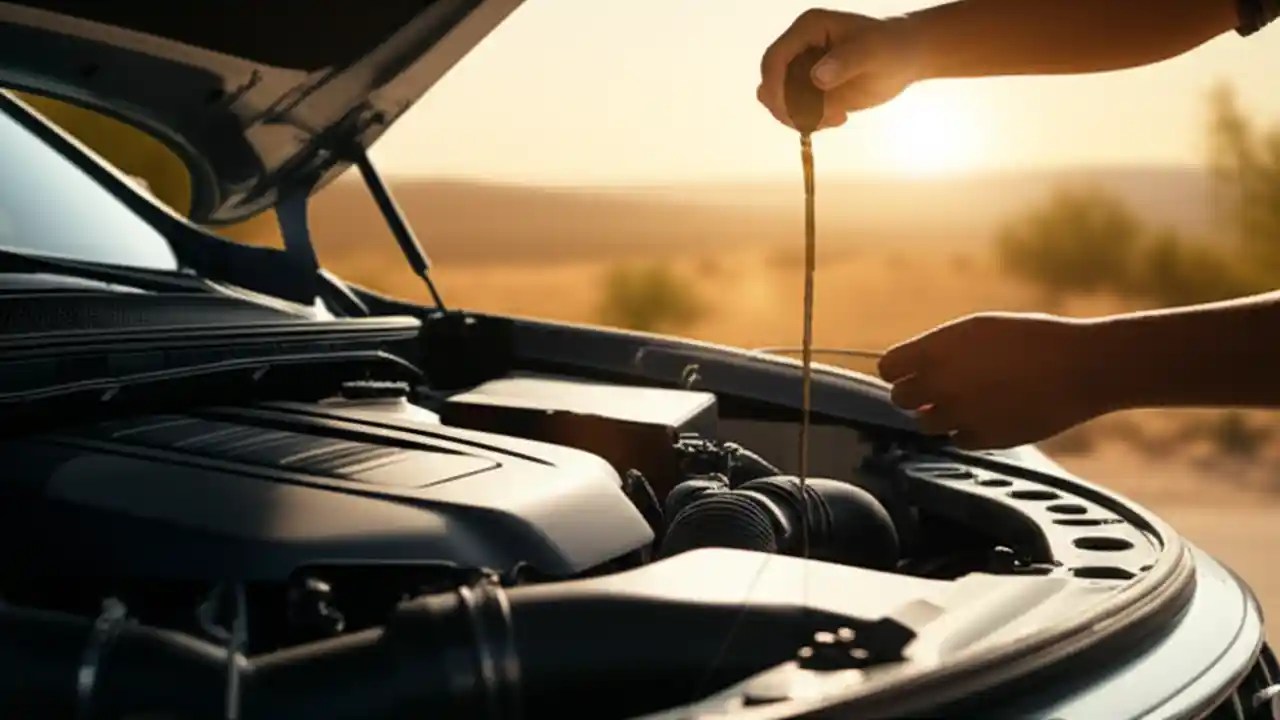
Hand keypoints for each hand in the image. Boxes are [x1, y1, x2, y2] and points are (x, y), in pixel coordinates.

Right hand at [758, 9, 924, 129]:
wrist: (905, 59)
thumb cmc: (891, 47)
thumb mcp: (872, 52)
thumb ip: (846, 62)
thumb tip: (817, 78)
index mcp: (807, 29)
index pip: (775, 58)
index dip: (775, 85)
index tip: (791, 109)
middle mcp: (798, 48)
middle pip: (770, 84)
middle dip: (789, 107)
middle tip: (821, 120)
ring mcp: (801, 70)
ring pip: (779, 102)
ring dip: (802, 117)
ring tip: (838, 118)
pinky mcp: (809, 90)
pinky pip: (796, 112)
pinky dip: (812, 121)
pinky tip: (841, 117)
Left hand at [877, 313, 1107, 449]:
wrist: (1080, 366)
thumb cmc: (1032, 339)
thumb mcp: (978, 329)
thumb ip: (939, 350)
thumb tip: (913, 369)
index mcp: (937, 350)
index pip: (887, 368)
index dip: (899, 370)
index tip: (910, 371)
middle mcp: (941, 384)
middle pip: (899, 400)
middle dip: (915, 395)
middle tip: (938, 389)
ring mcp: (960, 415)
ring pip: (926, 424)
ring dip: (941, 414)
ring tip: (971, 400)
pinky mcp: (982, 440)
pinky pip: (958, 439)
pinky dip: (969, 430)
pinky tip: (992, 413)